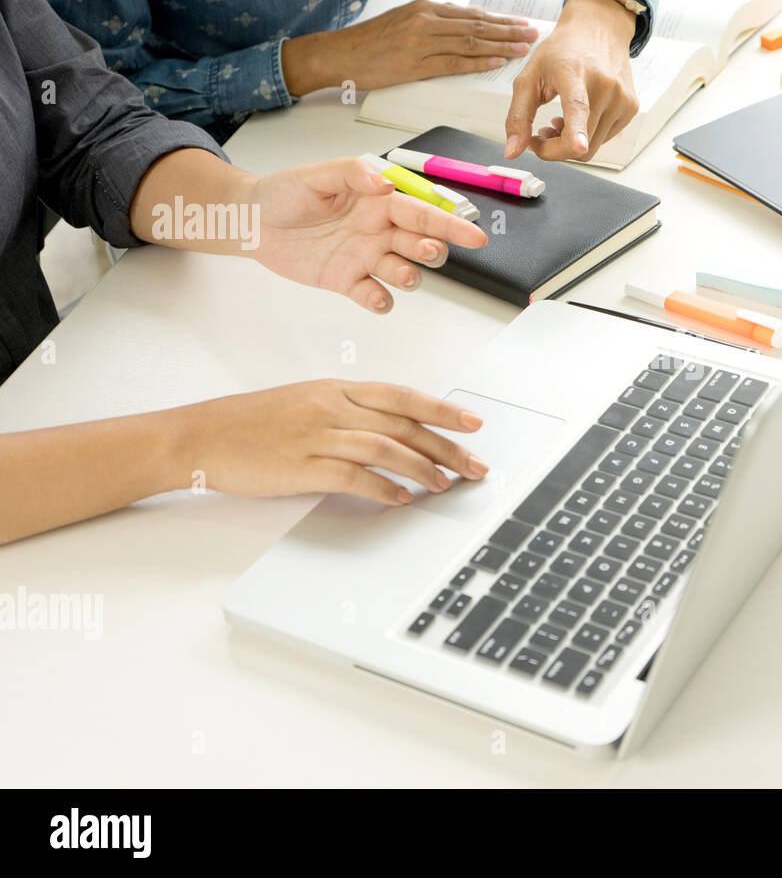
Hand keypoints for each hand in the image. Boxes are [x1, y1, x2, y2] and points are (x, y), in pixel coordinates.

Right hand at [179, 380, 488, 504]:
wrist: (200, 436)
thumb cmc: (251, 423)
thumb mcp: (306, 403)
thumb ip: (348, 413)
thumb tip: (392, 432)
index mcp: (336, 390)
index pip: (402, 397)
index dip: (442, 409)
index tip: (474, 422)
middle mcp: (332, 407)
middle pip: (403, 424)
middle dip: (447, 446)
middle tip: (475, 465)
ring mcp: (316, 435)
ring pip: (385, 447)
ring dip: (422, 468)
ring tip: (445, 485)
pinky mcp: (300, 465)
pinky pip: (352, 476)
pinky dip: (382, 487)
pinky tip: (401, 498)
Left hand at [245, 157, 487, 312]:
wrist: (252, 222)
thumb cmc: (283, 193)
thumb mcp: (315, 174)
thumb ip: (352, 175)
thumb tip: (383, 184)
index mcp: (379, 203)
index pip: (423, 213)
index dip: (451, 225)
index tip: (475, 236)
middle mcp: (379, 232)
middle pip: (422, 244)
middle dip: (433, 251)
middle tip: (426, 251)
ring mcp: (365, 258)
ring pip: (404, 272)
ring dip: (410, 276)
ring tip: (404, 275)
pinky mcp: (347, 282)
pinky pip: (373, 295)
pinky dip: (380, 300)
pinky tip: (379, 298)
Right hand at [281, 0, 539, 95]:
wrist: (340, 53)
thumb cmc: (370, 41)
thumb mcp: (402, 21)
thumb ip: (432, 20)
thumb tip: (459, 19)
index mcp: (424, 9)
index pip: (470, 15)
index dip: (499, 20)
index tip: (519, 23)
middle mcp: (426, 21)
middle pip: (476, 26)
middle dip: (508, 30)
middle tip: (531, 33)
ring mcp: (421, 42)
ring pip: (470, 43)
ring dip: (500, 46)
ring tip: (522, 48)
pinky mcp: (415, 64)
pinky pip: (453, 63)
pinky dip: (477, 62)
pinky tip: (495, 63)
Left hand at [504, 0, 638, 161]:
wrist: (598, 28)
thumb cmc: (562, 51)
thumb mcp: (529, 76)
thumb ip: (518, 116)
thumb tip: (512, 152)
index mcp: (573, 73)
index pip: (577, 106)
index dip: (575, 130)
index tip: (577, 146)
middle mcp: (604, 85)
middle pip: (578, 145)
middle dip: (554, 149)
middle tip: (541, 132)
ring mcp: (622, 98)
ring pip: (590, 149)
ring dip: (568, 145)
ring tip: (558, 121)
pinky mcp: (630, 108)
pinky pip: (603, 141)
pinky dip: (586, 138)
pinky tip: (578, 118)